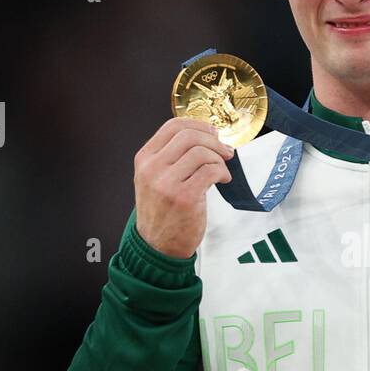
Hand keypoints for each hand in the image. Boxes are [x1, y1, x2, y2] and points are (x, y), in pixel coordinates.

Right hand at [134, 118, 234, 258]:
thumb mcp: (154, 179)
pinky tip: (223, 180)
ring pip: (201, 152)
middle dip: (213, 140)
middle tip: (225, 150)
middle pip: (189, 136)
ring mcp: (167, 183)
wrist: (157, 246)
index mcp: (145, 159)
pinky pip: (211, 171)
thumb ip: (171, 157)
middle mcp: (152, 169)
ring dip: (219, 159)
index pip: (172, 126)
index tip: (212, 132)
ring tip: (222, 170)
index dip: (198, 124)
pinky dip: (222, 173)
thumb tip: (206, 136)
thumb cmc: (162, 212)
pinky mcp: (185, 198)